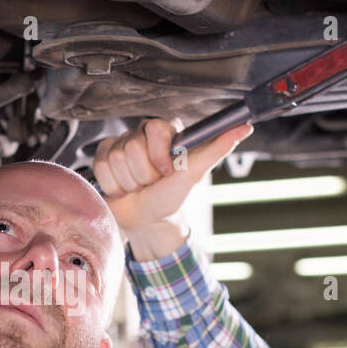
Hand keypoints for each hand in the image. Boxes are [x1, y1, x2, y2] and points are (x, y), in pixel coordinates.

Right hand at [93, 118, 253, 259]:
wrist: (149, 221)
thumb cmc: (172, 197)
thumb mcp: (195, 173)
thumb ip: (218, 148)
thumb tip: (245, 127)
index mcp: (165, 131)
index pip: (154, 129)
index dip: (157, 155)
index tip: (165, 172)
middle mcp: (142, 134)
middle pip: (131, 147)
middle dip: (143, 174)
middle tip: (152, 182)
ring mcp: (121, 145)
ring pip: (115, 158)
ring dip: (128, 182)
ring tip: (138, 187)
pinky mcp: (104, 157)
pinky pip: (101, 166)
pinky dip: (113, 185)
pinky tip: (123, 188)